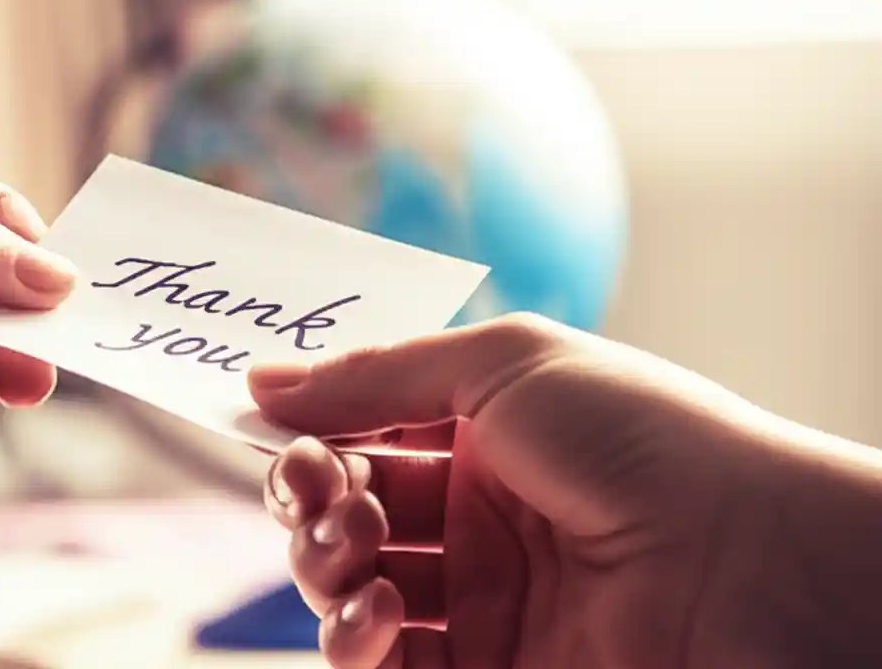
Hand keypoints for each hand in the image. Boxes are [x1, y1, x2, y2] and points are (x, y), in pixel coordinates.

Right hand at [249, 313, 881, 668]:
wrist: (741, 558)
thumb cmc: (639, 437)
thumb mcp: (500, 366)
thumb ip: (374, 375)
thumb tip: (264, 380)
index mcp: (483, 440)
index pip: (363, 439)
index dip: (311, 437)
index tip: (272, 429)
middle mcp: (478, 522)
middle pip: (346, 517)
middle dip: (308, 501)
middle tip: (318, 490)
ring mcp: (483, 603)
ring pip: (350, 593)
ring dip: (322, 568)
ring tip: (353, 549)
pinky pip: (385, 666)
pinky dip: (354, 641)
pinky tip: (380, 611)